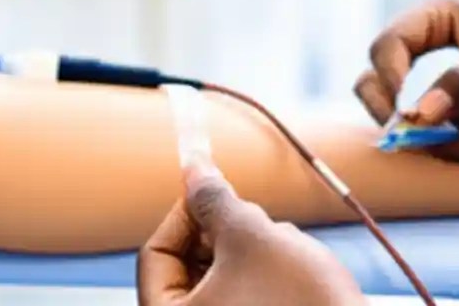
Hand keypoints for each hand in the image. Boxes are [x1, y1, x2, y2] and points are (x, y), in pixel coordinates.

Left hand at [137, 163, 364, 305]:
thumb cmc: (302, 303)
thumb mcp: (251, 236)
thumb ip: (213, 200)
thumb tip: (192, 167)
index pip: (156, 253)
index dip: (186, 214)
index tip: (214, 195)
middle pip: (184, 267)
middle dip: (220, 237)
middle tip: (253, 224)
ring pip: (217, 279)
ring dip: (246, 256)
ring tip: (283, 258)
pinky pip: (241, 296)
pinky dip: (260, 278)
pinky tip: (293, 277)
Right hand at [354, 0, 458, 160]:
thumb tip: (416, 115)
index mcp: (438, 17)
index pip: (387, 44)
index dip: (388, 77)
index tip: (406, 111)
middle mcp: (431, 48)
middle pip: (376, 79)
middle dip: (394, 113)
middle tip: (410, 137)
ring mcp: (441, 85)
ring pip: (404, 118)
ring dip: (439, 140)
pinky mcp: (456, 116)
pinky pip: (435, 139)